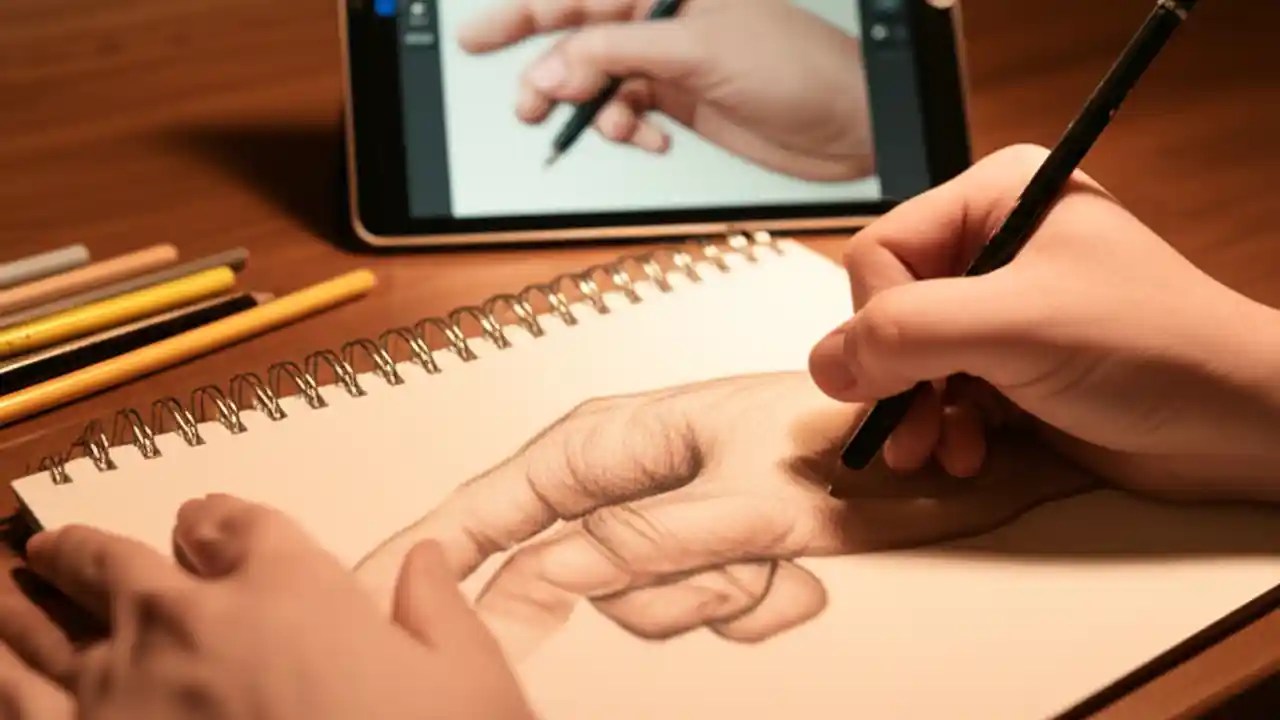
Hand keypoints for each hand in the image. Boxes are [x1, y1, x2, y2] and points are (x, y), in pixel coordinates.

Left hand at [0, 496, 534, 719]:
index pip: (239, 526)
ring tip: (5, 589)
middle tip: (65, 546)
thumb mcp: (470, 683)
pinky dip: (7, 683)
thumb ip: (439, 613)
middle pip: (118, 560)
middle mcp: (194, 623)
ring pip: (46, 626)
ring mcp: (125, 690)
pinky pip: (18, 705)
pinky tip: (4, 680)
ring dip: (21, 604)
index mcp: (291, 591)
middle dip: (88, 549)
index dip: (218, 520)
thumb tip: (427, 567)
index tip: (206, 523)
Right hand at [355, 372, 1092, 659]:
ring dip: (717, 594)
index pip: (493, 500)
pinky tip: (802, 564)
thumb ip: (651, 539)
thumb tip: (555, 575)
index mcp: (625, 437)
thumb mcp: (755, 493)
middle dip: (650, 584)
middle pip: (567, 573)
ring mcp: (680, 520)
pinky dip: (752, 606)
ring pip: (639, 607)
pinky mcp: (723, 555)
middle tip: (728, 558)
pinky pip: (698, 617)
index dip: (426, 550)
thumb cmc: (864, 437)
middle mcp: (641, 477)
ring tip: (784, 547)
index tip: (359, 591)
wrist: (966, 449)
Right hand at [458, 0, 874, 180]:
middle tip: (526, 106)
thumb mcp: (697, 51)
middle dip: (549, 71)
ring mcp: (671, 60)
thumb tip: (551, 64)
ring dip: (589, 108)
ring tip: (594, 125)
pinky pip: (629, 111)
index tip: (479, 39)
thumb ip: (616, 52)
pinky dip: (629, 127)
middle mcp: (664, 17)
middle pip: (580, 37)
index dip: (523, 14)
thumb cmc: (797, 67)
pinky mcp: (681, 100)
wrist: (849, 124)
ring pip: (600, 80)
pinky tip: (649, 135)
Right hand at [810, 144, 1279, 502]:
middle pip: (891, 310)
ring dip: (914, 413)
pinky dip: (945, 428)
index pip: (883, 253)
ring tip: (933, 454)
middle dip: (894, 378)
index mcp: (996, 197)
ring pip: (911, 359)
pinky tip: (968, 453)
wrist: (1239, 424)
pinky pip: (943, 393)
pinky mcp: (1014, 365)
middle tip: (903, 434)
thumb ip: (909, 335)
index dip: (876, 321)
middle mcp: (994, 245)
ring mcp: (1004, 309)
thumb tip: (824, 364)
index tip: (891, 381)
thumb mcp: (1016, 326)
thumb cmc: (1150, 349)